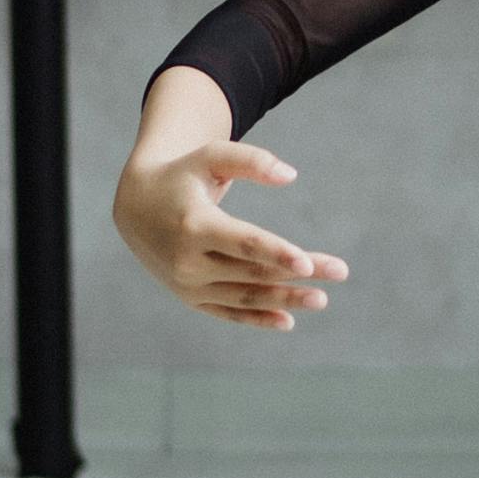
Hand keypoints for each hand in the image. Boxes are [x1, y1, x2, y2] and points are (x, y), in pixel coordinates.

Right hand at [112, 137, 349, 331]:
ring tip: (322, 298)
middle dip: (300, 274)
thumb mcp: (210, 157)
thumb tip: (291, 175)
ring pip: (245, 297)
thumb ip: (250, 161)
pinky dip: (258, 319)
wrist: (137, 207)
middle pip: (253, 271)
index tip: (309, 264)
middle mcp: (188, 261)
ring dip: (285, 300)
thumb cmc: (183, 176)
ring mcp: (188, 285)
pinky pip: (229, 313)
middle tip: (341, 270)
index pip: (243, 244)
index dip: (277, 253)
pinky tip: (289, 320)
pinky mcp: (191, 298)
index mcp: (194, 225)